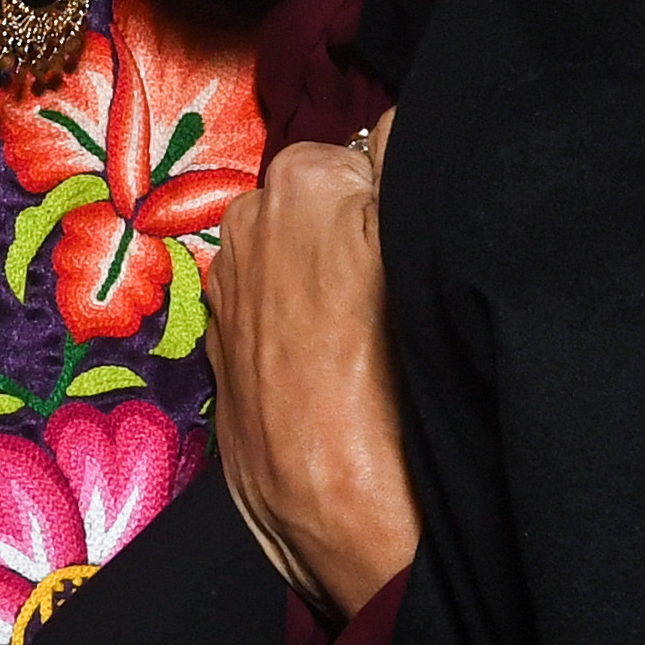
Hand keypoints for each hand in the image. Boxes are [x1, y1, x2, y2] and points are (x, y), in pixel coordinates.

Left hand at [206, 116, 419, 624]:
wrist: (346, 519)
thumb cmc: (401, 384)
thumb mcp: (427, 244)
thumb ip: (411, 159)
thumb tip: (403, 125)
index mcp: (300, 181)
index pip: (369, 152)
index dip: (401, 202)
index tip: (420, 251)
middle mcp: (246, 226)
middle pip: (323, 206)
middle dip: (356, 239)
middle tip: (402, 306)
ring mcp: (227, 296)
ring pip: (295, 263)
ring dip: (328, 289)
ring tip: (371, 353)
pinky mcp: (218, 359)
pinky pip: (272, 322)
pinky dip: (298, 339)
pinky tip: (336, 384)